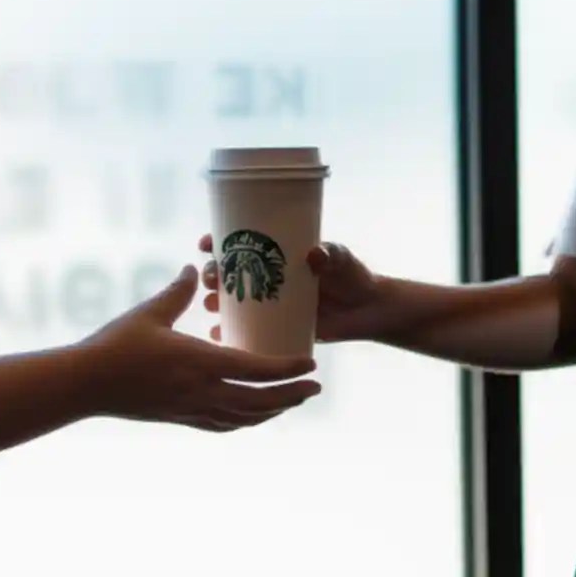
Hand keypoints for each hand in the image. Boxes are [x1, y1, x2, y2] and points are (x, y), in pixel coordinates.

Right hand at [79, 265, 320, 431]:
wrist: (83, 386)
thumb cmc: (114, 345)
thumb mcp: (150, 312)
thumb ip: (178, 291)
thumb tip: (195, 267)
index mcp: (201, 363)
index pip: (257, 369)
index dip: (288, 368)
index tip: (311, 363)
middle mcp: (202, 391)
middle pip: (260, 401)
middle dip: (292, 396)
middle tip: (315, 388)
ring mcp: (191, 410)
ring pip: (244, 418)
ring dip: (273, 411)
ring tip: (291, 402)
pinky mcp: (178, 419)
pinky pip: (222, 426)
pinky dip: (244, 422)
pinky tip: (250, 416)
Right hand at [199, 234, 389, 343]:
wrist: (369, 310)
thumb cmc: (353, 276)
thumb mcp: (341, 258)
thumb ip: (330, 254)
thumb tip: (314, 254)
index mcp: (278, 256)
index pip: (241, 244)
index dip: (218, 242)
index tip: (206, 243)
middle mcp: (268, 279)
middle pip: (229, 273)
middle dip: (213, 274)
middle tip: (212, 278)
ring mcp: (270, 305)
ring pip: (232, 302)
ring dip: (215, 302)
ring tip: (211, 305)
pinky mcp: (277, 328)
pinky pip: (247, 331)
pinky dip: (230, 332)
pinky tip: (219, 334)